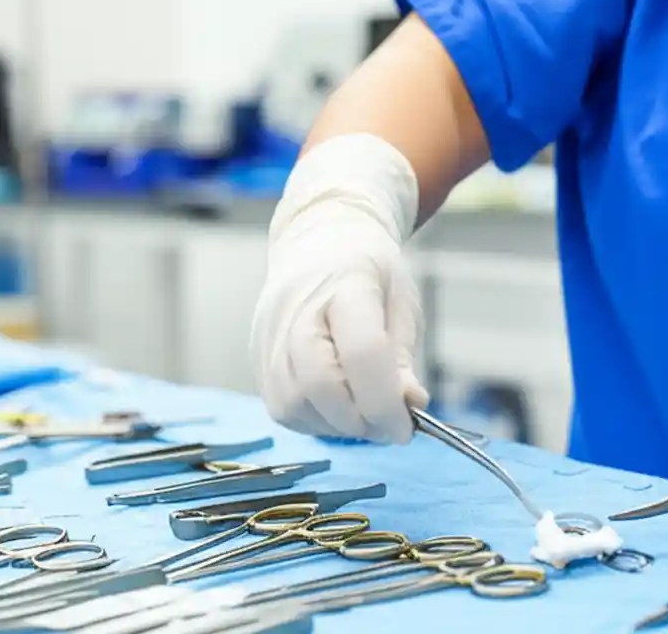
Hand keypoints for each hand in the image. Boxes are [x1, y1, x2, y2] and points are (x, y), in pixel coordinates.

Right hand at [250, 135, 428, 442]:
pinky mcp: (257, 361)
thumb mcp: (401, 302)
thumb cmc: (368, 271)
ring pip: (297, 405)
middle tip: (389, 424)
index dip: (386, 401)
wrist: (318, 240)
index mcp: (344, 284)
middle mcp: (296, 310)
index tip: (407, 426)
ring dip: (339, 425)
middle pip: (319, 385)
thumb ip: (401, 357)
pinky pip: (284, 410)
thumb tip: (410, 404)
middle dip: (361, 419)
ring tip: (365, 410)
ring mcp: (269, 336)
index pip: (361, 352)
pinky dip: (317, 421)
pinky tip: (339, 407)